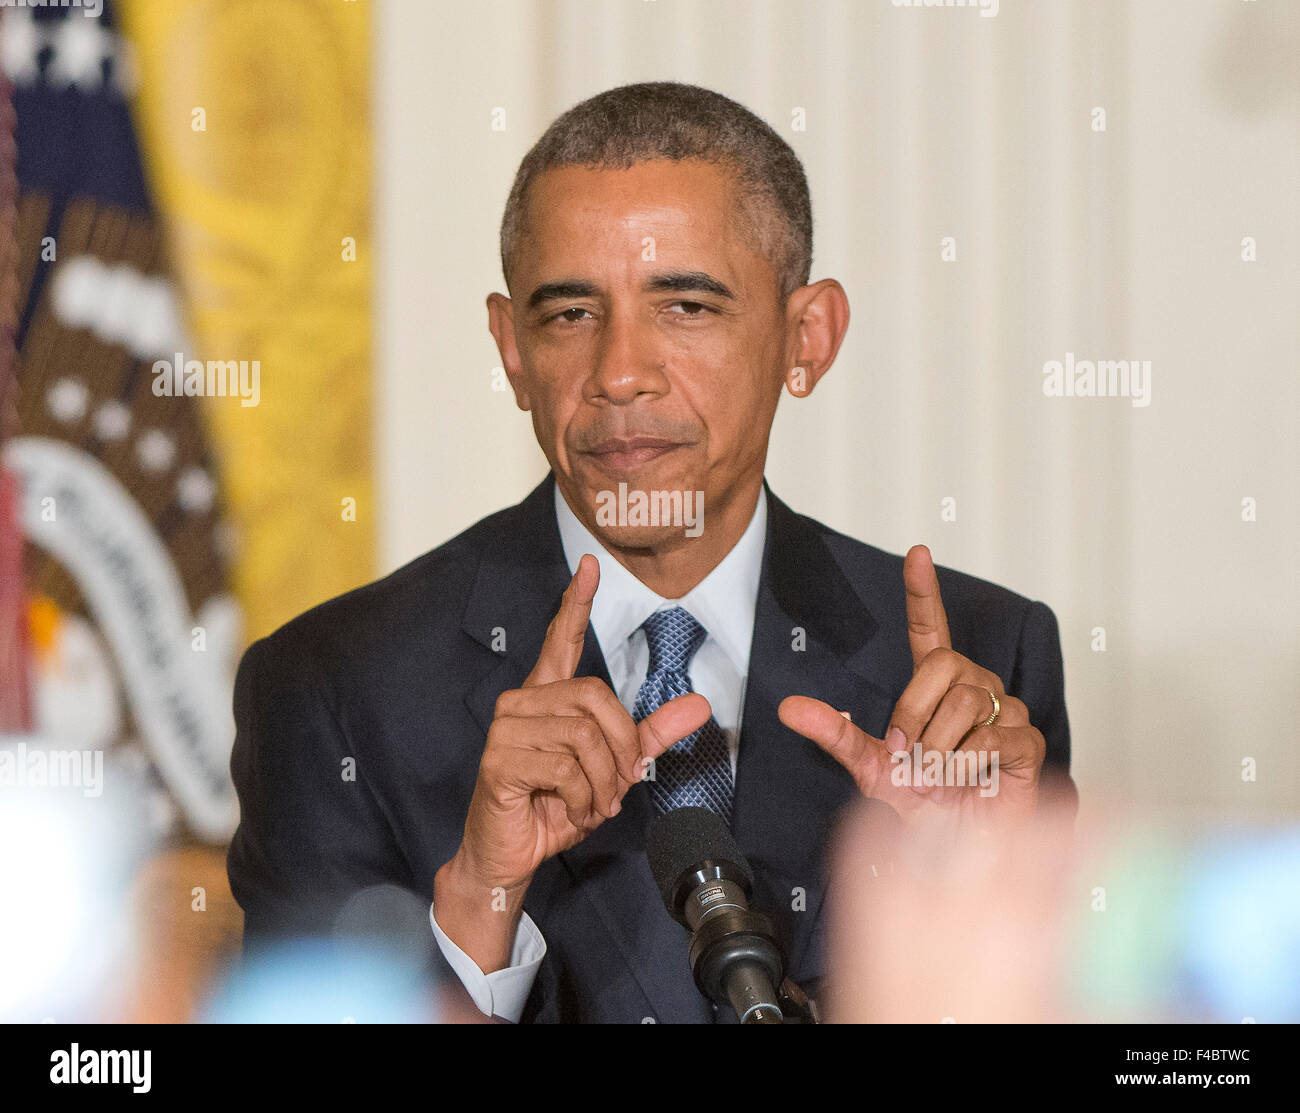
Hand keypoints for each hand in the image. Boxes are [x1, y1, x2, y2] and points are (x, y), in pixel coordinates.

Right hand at [435, 555, 709, 970]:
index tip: (591, 566)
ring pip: (583, 736)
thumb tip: (701, 705)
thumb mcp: (612, 770)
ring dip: (602, 780)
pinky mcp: (500, 759)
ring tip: (593, 804)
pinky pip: (564, 766)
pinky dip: (582, 797)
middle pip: (596, 698)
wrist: (511, 855)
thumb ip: (651, 736)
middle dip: (622, 748)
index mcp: (547, 697)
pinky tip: (570, 811)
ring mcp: (506, 728)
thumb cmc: (555, 807)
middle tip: (618, 787)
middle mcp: (522, 702)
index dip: (577, 602)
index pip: (563, 639)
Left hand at [778, 545, 1046, 842]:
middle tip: (910, 755)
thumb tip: (788, 707)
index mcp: (937, 687)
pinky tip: (969, 783)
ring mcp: (1006, 711)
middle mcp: (974, 688)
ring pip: (968, 702)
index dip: (924, 591)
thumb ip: (833, 733)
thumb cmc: (924, 806)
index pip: (932, 627)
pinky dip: (970, 767)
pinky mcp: (1029, 742)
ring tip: (940, 776)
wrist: (960, 852)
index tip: (917, 553)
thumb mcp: (869, 766)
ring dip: (941, 749)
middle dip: (915, 713)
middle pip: (945, 666)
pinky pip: (994, 737)